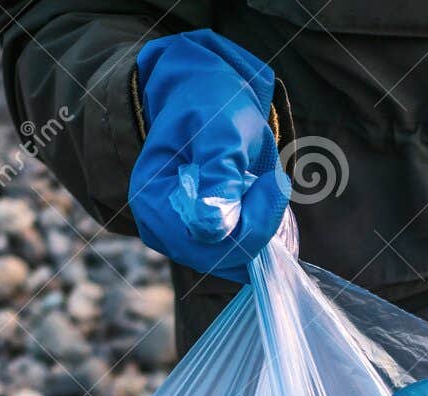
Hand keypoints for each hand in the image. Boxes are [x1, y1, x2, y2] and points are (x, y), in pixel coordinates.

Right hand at [129, 31, 290, 280]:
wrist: (206, 100)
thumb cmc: (212, 107)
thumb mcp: (222, 130)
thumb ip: (219, 174)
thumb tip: (211, 227)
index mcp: (152, 201)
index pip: (207, 239)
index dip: (252, 220)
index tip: (276, 181)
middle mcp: (159, 230)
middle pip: (222, 257)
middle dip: (260, 224)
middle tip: (274, 182)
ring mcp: (180, 242)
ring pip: (235, 263)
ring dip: (261, 229)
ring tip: (263, 187)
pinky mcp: (203, 246)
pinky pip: (240, 260)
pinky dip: (260, 236)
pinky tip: (261, 203)